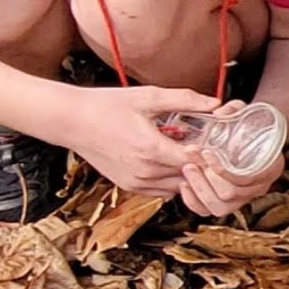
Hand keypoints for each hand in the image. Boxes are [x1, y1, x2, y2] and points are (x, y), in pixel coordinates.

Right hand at [67, 86, 218, 196]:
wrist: (72, 121)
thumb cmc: (108, 106)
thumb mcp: (149, 97)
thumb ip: (185, 99)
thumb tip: (215, 102)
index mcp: (152, 149)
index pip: (196, 162)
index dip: (209, 153)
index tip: (216, 140)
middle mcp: (145, 171)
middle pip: (189, 177)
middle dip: (201, 164)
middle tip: (205, 145)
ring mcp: (136, 182)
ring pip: (176, 187)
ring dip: (186, 174)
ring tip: (186, 152)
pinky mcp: (128, 186)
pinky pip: (160, 191)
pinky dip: (170, 180)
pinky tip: (168, 160)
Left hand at [179, 100, 283, 218]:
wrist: (253, 134)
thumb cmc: (249, 124)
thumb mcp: (245, 112)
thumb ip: (234, 110)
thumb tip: (218, 113)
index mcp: (271, 168)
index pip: (245, 179)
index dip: (223, 169)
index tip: (207, 152)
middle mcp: (258, 188)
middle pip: (230, 195)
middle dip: (205, 178)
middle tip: (190, 159)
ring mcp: (243, 198)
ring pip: (219, 207)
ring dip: (198, 189)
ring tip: (187, 169)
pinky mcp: (226, 203)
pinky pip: (208, 211)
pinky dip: (193, 201)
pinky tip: (184, 184)